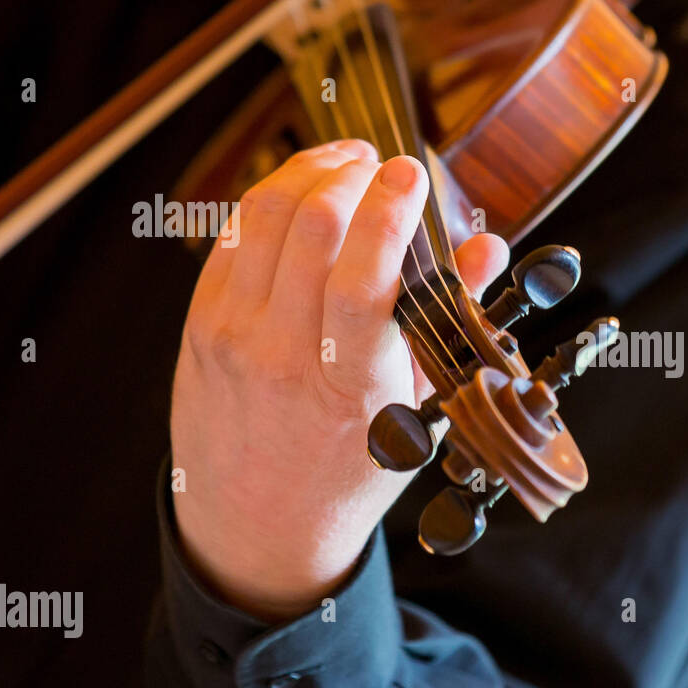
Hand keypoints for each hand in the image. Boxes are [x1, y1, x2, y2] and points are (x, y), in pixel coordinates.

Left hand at [170, 140, 507, 620]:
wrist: (259, 524)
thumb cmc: (349, 471)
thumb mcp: (417, 411)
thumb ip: (450, 321)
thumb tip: (486, 248)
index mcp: (351, 386)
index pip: (365, 278)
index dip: (391, 211)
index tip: (414, 174)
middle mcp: (283, 356)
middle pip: (311, 227)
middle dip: (352, 173)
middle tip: (380, 164)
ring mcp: (233, 337)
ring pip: (263, 215)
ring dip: (309, 171)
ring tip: (344, 162)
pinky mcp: (200, 325)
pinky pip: (231, 237)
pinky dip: (269, 200)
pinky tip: (300, 193)